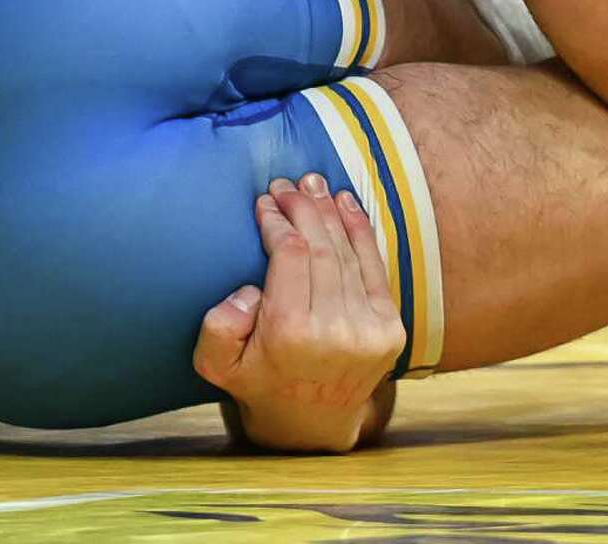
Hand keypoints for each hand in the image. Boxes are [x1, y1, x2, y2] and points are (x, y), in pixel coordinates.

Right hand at [194, 175, 403, 452]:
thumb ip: (219, 327)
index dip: (278, 221)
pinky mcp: (390, 329)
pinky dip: (361, 232)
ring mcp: (368, 330)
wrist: (312, 425)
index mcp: (289, 334)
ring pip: (348, 253)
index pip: (289, 256)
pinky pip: (375, 268)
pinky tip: (346, 204)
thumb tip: (251, 290)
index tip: (265, 201)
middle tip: (288, 183)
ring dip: (331, 212)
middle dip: (304, 208)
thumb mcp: (217, 365)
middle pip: (320, 248)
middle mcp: (334, 331)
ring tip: (314, 184)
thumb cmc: (259, 383)